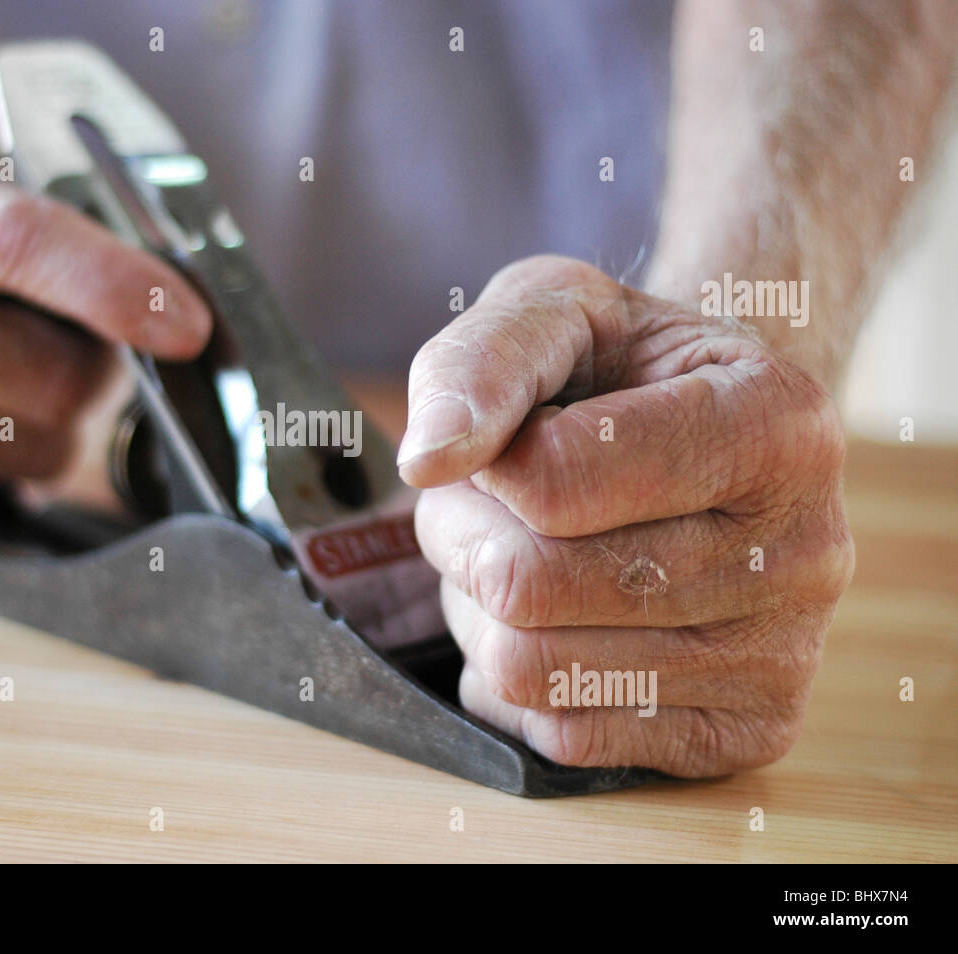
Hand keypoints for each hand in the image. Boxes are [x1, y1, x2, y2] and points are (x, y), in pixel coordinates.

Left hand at [401, 256, 853, 776]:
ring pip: (528, 670)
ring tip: (518, 551)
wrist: (707, 434)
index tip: (506, 437)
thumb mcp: (554, 310)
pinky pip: (560, 736)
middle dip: (463, 534)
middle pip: (530, 586)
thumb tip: (428, 459)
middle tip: (481, 501)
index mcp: (779, 425)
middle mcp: (806, 552)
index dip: (487, 460)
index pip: (551, 481)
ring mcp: (781, 657)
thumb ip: (482, 361)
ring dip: (479, 608)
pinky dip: (517, 679)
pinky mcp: (746, 734)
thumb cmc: (622, 370)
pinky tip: (555, 621)